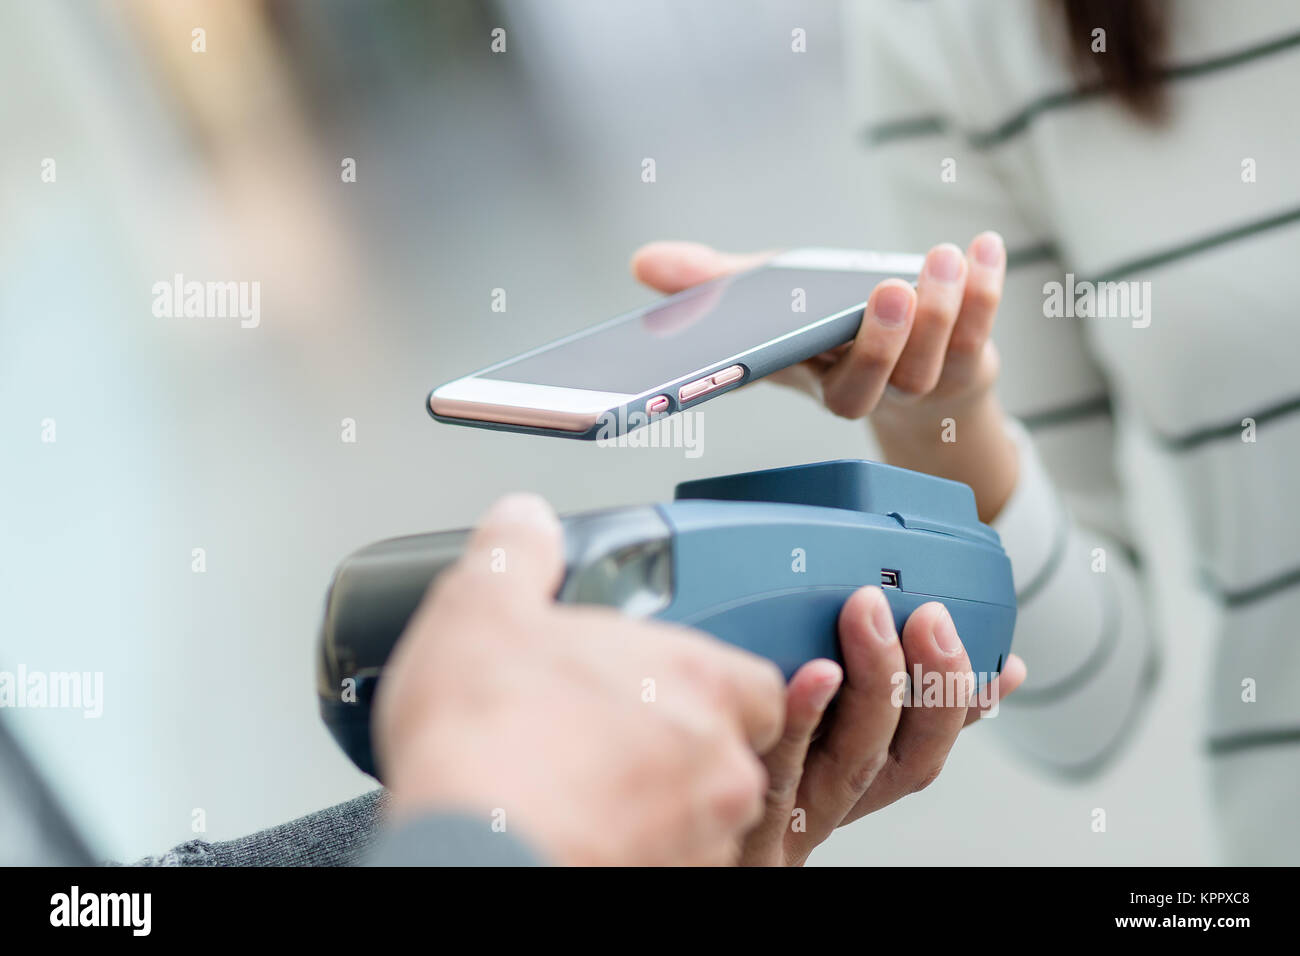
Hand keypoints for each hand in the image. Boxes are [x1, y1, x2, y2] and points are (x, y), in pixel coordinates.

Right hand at [372, 493, 786, 865]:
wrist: (473, 851)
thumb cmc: (488, 745)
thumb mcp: (481, 607)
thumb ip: (517, 553)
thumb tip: (525, 524)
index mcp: (695, 679)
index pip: (758, 682)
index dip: (717, 687)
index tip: (669, 687)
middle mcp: (717, 761)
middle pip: (732, 752)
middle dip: (683, 746)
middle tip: (614, 737)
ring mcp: (700, 835)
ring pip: (704, 816)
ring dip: (662, 802)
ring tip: (586, 789)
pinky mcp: (672, 884)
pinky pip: (672, 863)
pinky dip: (639, 849)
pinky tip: (580, 831)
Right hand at [631, 238, 1018, 522]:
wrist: (920, 377)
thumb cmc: (833, 329)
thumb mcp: (771, 296)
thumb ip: (713, 281)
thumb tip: (640, 262)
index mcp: (807, 379)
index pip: (784, 380)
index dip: (778, 365)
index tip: (781, 334)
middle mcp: (864, 391)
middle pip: (870, 383)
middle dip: (882, 339)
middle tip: (888, 290)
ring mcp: (918, 383)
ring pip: (931, 362)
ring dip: (942, 310)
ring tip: (943, 256)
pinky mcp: (965, 363)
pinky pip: (977, 333)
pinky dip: (985, 291)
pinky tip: (983, 247)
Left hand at [738, 586, 1024, 864]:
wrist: (654, 860)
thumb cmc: (712, 794)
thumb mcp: (777, 742)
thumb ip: (813, 695)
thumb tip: (833, 624)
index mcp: (842, 787)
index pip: (924, 748)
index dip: (967, 707)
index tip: (1001, 663)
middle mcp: (827, 805)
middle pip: (907, 754)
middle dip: (933, 681)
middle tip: (929, 617)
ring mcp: (787, 814)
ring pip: (858, 757)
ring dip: (877, 681)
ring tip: (871, 616)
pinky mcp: (738, 817)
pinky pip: (776, 767)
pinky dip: (799, 719)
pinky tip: (807, 675)